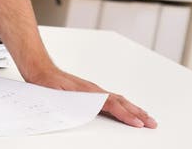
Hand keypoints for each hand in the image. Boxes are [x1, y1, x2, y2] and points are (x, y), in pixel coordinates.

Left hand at [30, 63, 156, 127]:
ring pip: (118, 99)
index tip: (138, 123)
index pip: (112, 104)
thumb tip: (85, 112)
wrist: (39, 67)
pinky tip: (125, 107)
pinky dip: (123, 104)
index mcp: (88, 92)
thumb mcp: (58, 94)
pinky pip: (111, 97)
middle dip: (137, 113)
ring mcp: (92, 90)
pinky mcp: (89, 91)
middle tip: (152, 123)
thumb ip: (72, 103)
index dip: (126, 115)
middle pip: (120, 101)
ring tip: (145, 116)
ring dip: (133, 108)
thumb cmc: (46, 82)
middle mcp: (93, 90)